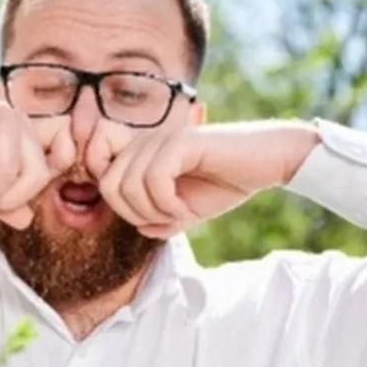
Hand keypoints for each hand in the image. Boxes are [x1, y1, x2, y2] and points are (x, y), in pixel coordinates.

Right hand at [0, 73, 73, 228]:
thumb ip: (1, 201)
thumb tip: (26, 220)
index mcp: (25, 135)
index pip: (62, 161)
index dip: (36, 189)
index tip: (2, 203)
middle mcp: (20, 121)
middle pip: (39, 175)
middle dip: (8, 200)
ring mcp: (2, 114)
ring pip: (12, 171)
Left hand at [87, 119, 320, 237]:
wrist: (266, 164)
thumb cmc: (225, 183)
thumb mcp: (184, 211)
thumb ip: (158, 220)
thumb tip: (141, 228)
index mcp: (141, 154)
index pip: (101, 179)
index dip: (118, 205)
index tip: (149, 217)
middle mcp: (146, 142)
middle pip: (108, 186)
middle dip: (133, 214)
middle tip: (166, 220)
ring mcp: (161, 139)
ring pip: (128, 186)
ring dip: (153, 212)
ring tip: (179, 214)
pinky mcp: (181, 141)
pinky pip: (154, 180)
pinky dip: (167, 205)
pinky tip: (185, 210)